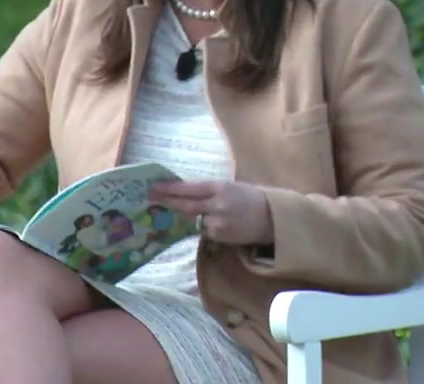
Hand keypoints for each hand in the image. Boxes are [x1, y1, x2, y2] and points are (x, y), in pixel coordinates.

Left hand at [148, 180, 274, 244]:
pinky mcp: (220, 236)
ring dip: (192, 216)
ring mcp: (218, 222)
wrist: (272, 217)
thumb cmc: (250, 198)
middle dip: (167, 201)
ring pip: (194, 220)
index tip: (155, 186)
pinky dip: (206, 226)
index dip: (170, 188)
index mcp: (220, 187)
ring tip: (201, 212)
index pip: (189, 188)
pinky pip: (205, 230)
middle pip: (186, 204)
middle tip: (151, 197)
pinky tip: (219, 223)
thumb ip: (209, 191)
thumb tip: (185, 192)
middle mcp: (217, 204)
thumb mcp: (230, 187)